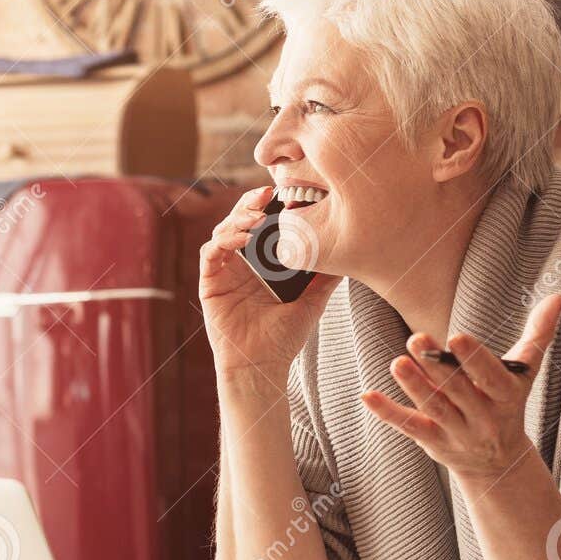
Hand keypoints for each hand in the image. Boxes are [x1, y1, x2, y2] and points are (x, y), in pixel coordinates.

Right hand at [199, 186, 338, 384]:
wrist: (262, 366)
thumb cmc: (284, 338)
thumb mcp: (313, 301)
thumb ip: (327, 277)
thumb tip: (350, 252)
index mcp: (263, 263)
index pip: (263, 223)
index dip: (270, 205)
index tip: (286, 193)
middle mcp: (242, 263)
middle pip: (240, 220)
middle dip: (251, 203)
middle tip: (268, 194)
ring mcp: (224, 271)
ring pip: (223, 230)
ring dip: (237, 219)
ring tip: (257, 217)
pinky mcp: (210, 283)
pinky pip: (210, 253)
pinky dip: (223, 241)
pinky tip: (242, 240)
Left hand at [360, 293, 560, 484]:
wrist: (498, 464)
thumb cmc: (508, 403)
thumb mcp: (525, 372)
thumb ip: (538, 333)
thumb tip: (559, 294)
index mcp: (507, 397)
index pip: (491, 378)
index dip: (474, 359)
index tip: (456, 336)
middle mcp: (483, 418)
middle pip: (458, 392)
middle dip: (437, 367)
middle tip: (416, 338)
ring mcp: (457, 432)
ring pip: (434, 409)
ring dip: (414, 386)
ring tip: (397, 362)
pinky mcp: (433, 442)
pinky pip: (409, 426)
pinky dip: (388, 412)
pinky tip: (367, 396)